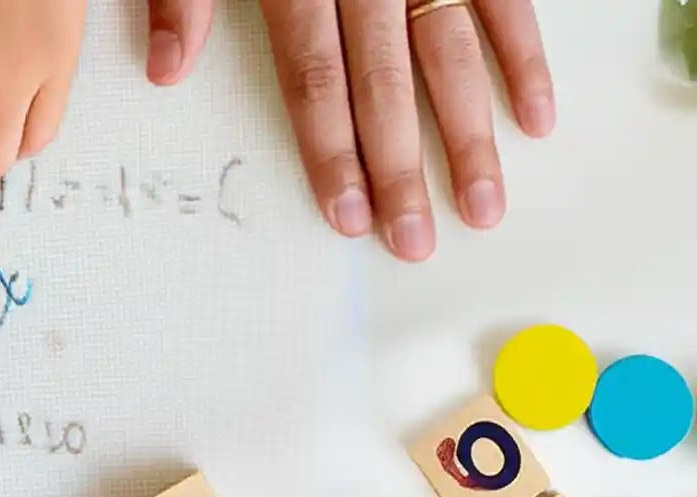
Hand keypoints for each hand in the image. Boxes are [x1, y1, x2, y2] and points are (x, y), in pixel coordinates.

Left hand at [143, 0, 554, 261]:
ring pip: (450, 52)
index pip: (315, 78)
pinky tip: (535, 121)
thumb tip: (166, 70)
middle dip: (402, 167)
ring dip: (470, 132)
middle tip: (416, 240)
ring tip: (483, 205)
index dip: (332, 150)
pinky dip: (524, 56)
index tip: (348, 215)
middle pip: (384, 83)